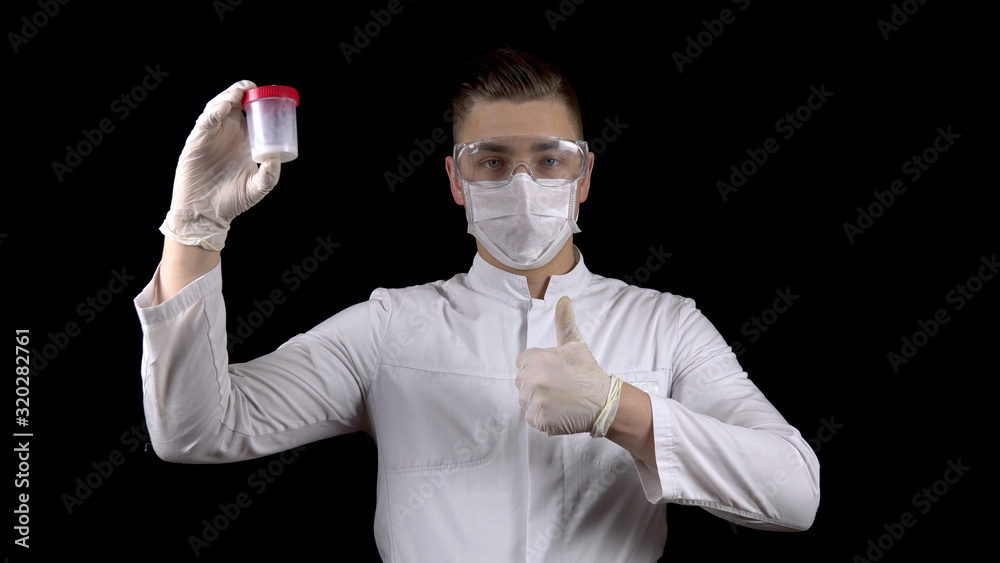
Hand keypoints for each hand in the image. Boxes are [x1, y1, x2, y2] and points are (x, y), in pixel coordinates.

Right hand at [160, 80, 280, 250]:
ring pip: (217, 108)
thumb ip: (269, 176)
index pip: (249, 113)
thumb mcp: (257, 189)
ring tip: (237, 94)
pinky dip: (213, 114)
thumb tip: (276, 159)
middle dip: (240, 93)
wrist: (207, 214)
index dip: (255, 101)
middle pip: (232, 104)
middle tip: (251, 88)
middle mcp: (226, 135)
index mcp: (243, 140)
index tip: (266, 94)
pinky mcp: (196, 142)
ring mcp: (210, 137)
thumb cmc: (232, 202)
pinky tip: (222, 109)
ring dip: (226, 98)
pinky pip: (204, 123)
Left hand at [515, 296, 621, 436]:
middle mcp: (533, 378)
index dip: (538, 368)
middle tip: (559, 387)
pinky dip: (543, 417)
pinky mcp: (540, 418)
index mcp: (537, 358)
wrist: (604, 402)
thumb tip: (563, 300)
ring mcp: (536, 400)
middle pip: (522, 383)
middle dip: (536, 385)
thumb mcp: (576, 344)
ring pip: (525, 400)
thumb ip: (564, 322)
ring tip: (559, 399)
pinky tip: (558, 411)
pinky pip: (531, 417)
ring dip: (538, 401)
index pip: (522, 363)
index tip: (554, 373)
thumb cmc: (588, 373)